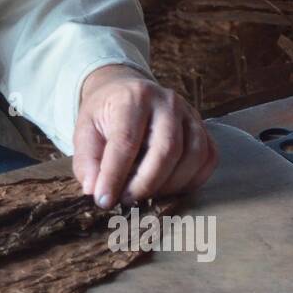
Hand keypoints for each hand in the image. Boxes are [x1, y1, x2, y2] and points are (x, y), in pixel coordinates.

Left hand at [72, 64, 218, 207]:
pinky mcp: (204, 129)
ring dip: (169, 185)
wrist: (127, 92)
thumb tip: (94, 189)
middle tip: (126, 200)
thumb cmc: (106, 115)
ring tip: (145, 195)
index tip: (104, 200)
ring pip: (193, 156)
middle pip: (167, 149)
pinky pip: (208, 159)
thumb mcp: (84, 130)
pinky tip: (169, 188)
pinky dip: (191, 181)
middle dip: (146, 183)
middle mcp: (167, 102)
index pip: (126, 140)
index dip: (114, 174)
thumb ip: (87, 160)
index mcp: (133, 97)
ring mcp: (190, 114)